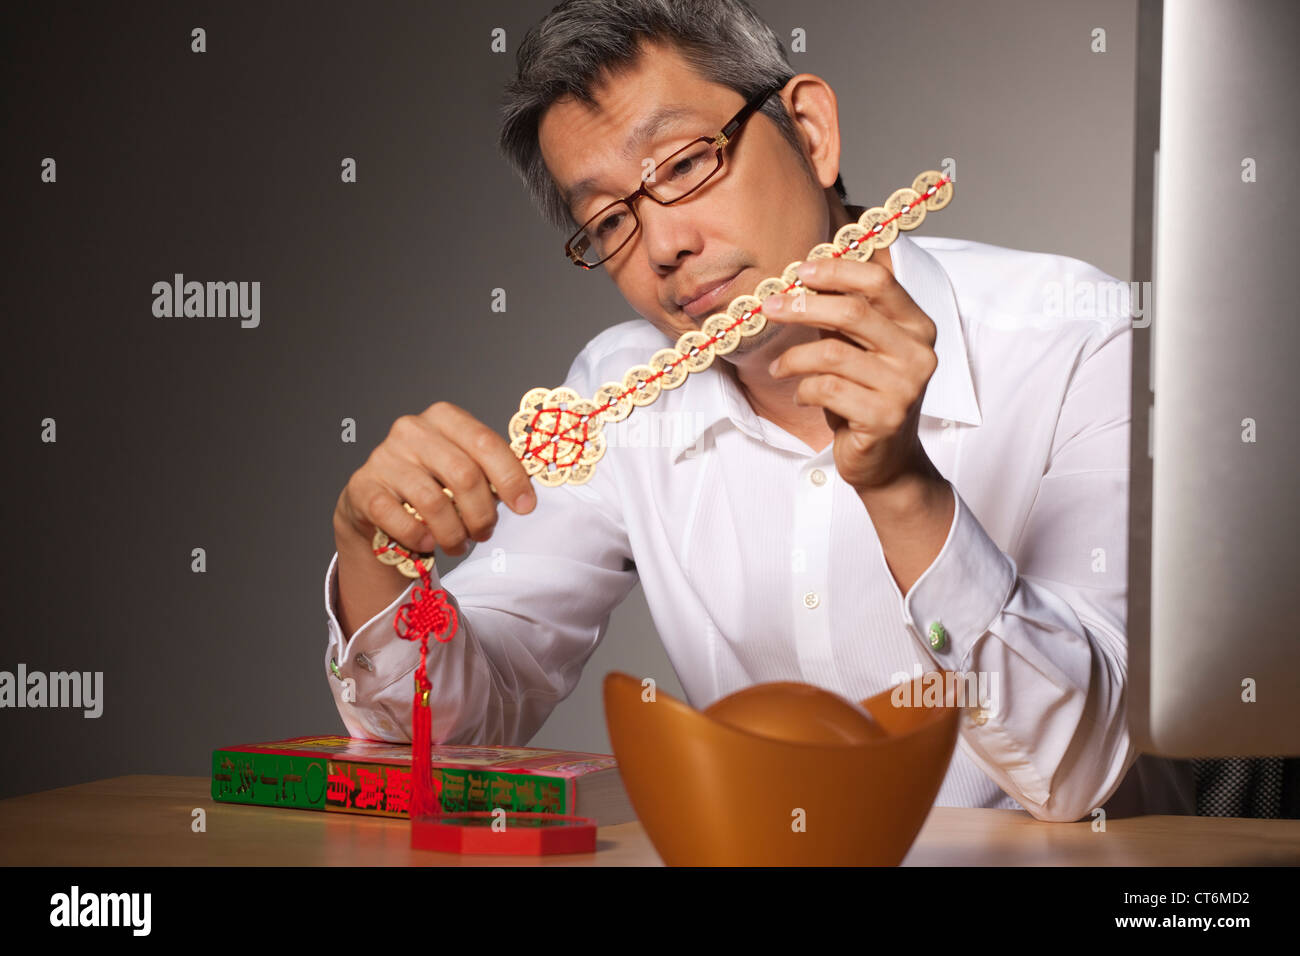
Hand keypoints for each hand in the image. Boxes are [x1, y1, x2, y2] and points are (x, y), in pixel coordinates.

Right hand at [334, 402, 535, 557]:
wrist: (377, 505)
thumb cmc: (432, 484)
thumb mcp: (463, 468)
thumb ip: (490, 473)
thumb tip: (525, 496)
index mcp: (444, 417)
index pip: (485, 442)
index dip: (511, 478)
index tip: (525, 507)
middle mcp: (412, 429)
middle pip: (464, 475)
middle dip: (482, 513)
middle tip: (485, 533)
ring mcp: (384, 457)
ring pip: (434, 502)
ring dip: (454, 533)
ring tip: (458, 545)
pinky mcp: (364, 487)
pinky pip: (401, 520)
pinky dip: (420, 537)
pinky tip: (427, 543)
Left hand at [763, 256, 938, 491]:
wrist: (886, 460)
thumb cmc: (867, 396)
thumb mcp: (860, 349)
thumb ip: (844, 315)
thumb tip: (805, 274)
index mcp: (917, 327)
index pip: (880, 282)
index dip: (837, 270)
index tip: (800, 272)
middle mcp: (918, 353)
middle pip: (852, 312)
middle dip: (802, 306)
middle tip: (770, 307)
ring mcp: (905, 387)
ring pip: (831, 354)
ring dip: (793, 358)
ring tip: (779, 368)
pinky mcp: (884, 418)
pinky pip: (827, 389)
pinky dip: (804, 390)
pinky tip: (802, 396)